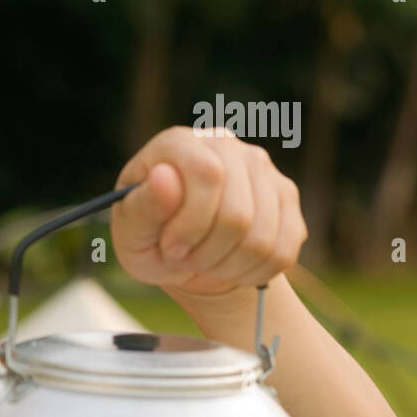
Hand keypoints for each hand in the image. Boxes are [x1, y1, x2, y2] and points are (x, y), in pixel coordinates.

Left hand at [109, 126, 307, 298]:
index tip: (169, 248)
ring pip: (262, 237)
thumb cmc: (148, 238)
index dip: (190, 223)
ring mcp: (262, 169)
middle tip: (183, 259)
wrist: (182, 255)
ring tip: (202, 262)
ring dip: (227, 266)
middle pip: (238, 213)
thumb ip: (142, 207)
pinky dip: (252, 273)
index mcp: (179, 143)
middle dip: (206, 252)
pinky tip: (228, 268)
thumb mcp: (131, 231)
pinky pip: (282, 251)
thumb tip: (164, 176)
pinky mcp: (286, 198)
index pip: (208, 174)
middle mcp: (226, 145)